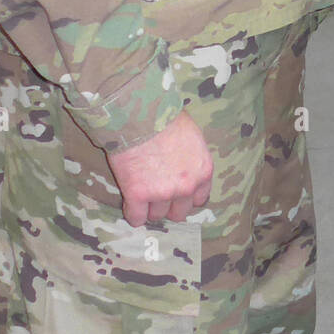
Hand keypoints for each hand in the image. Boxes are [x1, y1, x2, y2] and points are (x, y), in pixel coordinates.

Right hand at [108, 111, 212, 226]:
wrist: (142, 115)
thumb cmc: (167, 118)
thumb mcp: (192, 135)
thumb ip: (193, 157)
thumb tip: (186, 162)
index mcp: (203, 171)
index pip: (199, 199)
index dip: (186, 197)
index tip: (176, 194)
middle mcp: (186, 187)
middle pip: (179, 212)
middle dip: (169, 206)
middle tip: (157, 194)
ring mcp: (162, 193)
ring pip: (156, 215)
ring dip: (149, 207)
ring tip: (141, 193)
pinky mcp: (138, 195)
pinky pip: (136, 217)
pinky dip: (132, 214)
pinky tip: (130, 204)